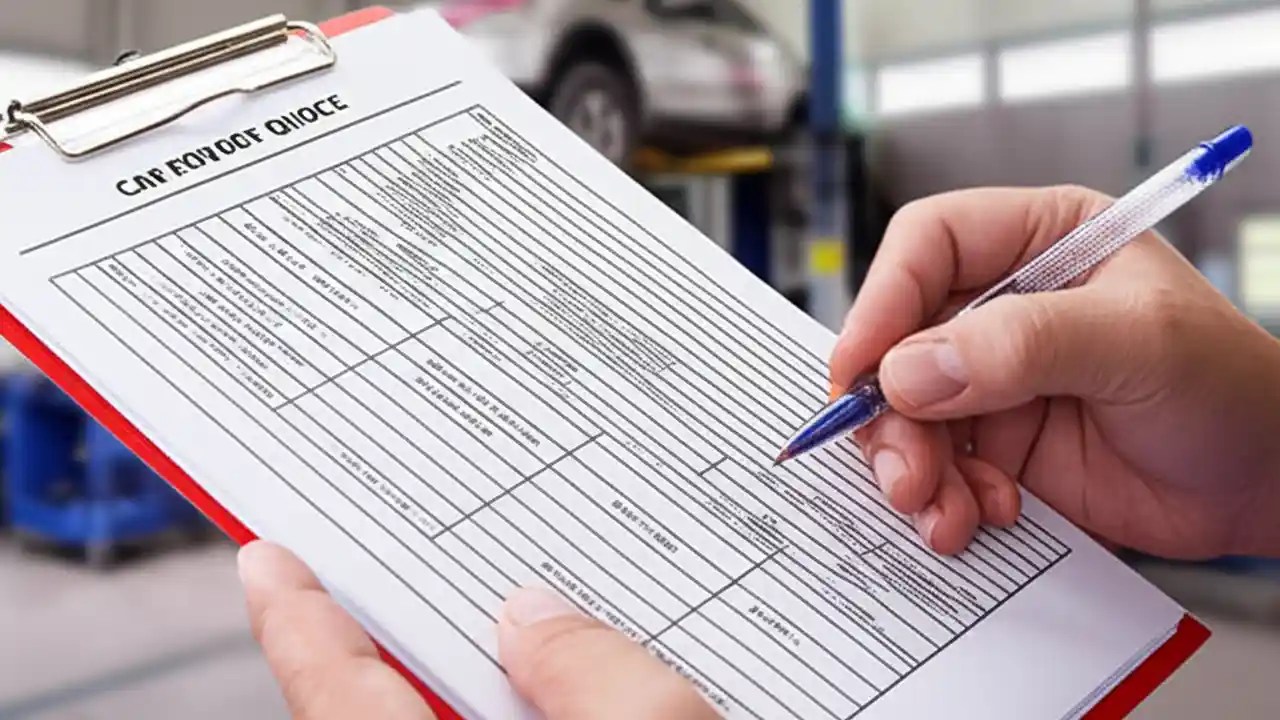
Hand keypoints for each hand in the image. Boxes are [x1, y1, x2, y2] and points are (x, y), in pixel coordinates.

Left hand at [238, 540, 714, 718]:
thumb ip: (593, 672)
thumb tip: (536, 617)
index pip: (340, 695)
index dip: (299, 622)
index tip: (267, 559)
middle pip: (387, 707)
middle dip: (382, 633)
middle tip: (371, 560)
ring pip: (456, 719)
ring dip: (468, 670)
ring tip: (495, 605)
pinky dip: (530, 700)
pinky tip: (563, 677)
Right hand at [832, 185, 1279, 559]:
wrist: (1265, 485)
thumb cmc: (1230, 387)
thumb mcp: (1135, 345)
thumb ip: (1021, 347)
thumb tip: (906, 372)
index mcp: (1038, 242)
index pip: (928, 245)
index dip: (883, 300)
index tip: (859, 370)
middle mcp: (1001, 307)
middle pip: (898, 340)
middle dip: (890, 413)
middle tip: (905, 471)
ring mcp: (992, 380)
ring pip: (904, 413)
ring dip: (911, 467)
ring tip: (943, 511)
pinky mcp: (994, 445)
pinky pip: (934, 467)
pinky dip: (943, 499)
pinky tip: (983, 518)